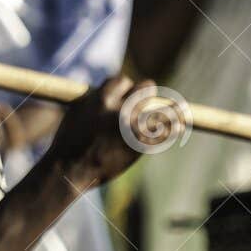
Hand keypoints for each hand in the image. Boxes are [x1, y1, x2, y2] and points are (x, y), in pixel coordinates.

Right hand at [45, 75, 189, 189]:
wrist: (69, 170)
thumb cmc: (69, 141)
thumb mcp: (78, 111)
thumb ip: (98, 99)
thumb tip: (115, 92)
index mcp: (102, 99)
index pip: (124, 80)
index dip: (125, 86)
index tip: (126, 92)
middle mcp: (120, 110)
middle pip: (146, 88)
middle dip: (145, 93)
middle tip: (145, 103)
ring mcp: (132, 129)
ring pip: (163, 110)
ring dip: (173, 109)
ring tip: (182, 108)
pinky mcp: (140, 145)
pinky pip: (165, 134)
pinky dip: (174, 130)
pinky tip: (180, 127)